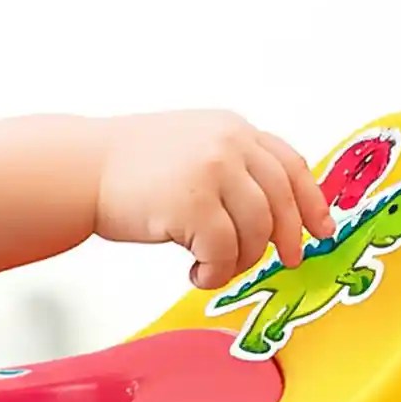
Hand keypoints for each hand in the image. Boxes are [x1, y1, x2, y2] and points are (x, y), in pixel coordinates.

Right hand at [95, 110, 334, 289]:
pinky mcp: (193, 203)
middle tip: (285, 261)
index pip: (290, 164)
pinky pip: (224, 252)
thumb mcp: (189, 146)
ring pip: (256, 231)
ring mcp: (212, 170)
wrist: (79, 168)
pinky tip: (195, 273)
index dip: (312, 202)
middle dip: (286, 239)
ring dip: (240, 260)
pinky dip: (215, 272)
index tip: (321, 229)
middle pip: (281, 201)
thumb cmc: (124, 166)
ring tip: (214, 267)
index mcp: (231, 128)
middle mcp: (228, 143)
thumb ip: (230, 165)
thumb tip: (270, 212)